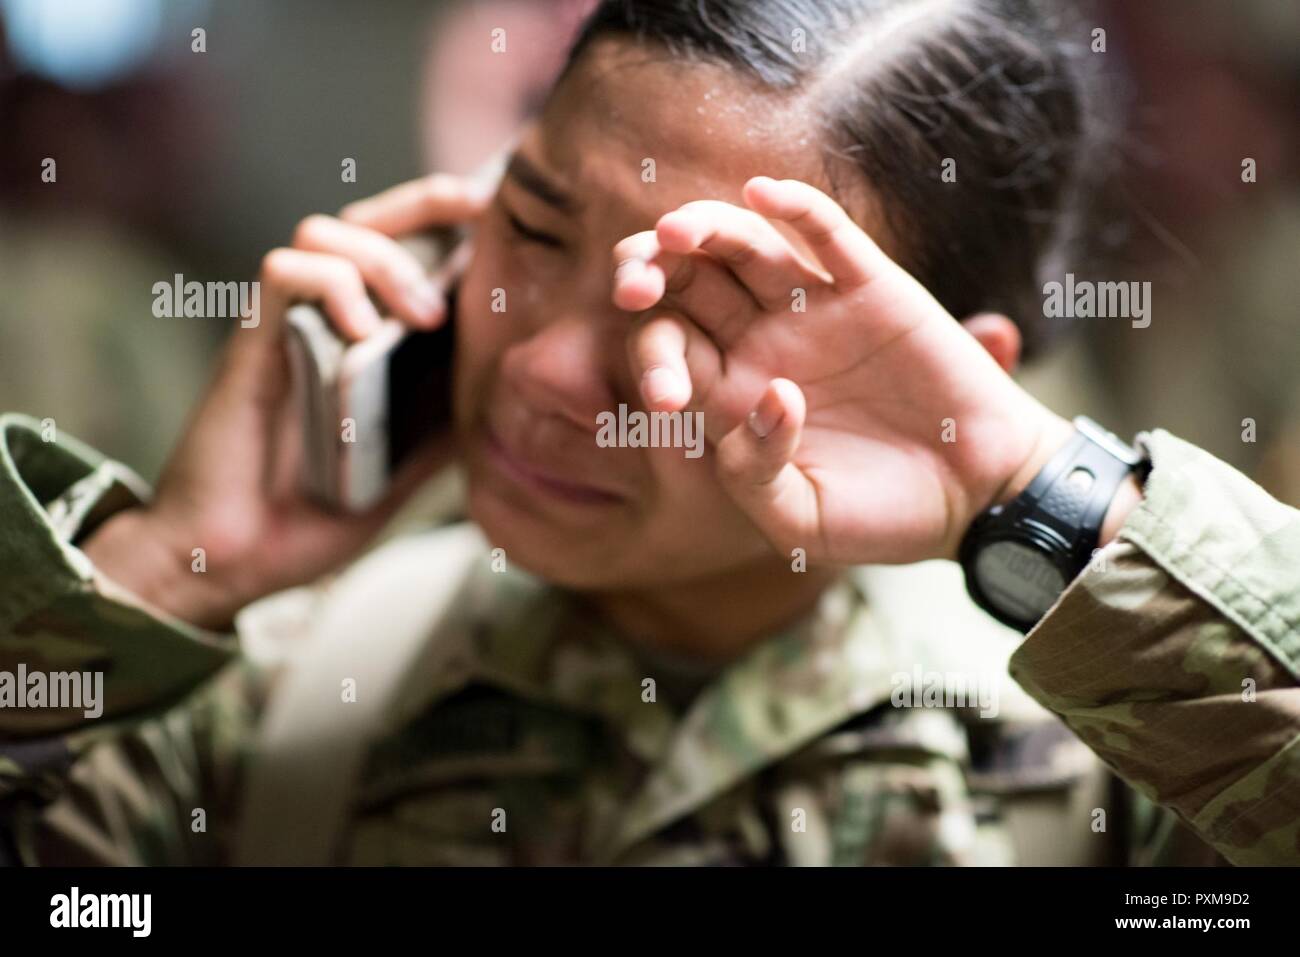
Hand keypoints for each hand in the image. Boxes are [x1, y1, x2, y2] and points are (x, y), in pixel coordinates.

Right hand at [84, 173, 493, 628]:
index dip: (448, 218)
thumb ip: (448, 425)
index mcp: (365, 339)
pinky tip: (362, 333)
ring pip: (324, 229)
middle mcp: (325, 320)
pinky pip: (283, 272)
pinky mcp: (251, 343)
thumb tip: (509, 396)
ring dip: (385, 258)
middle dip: (426, 203)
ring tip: (424, 318)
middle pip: (368, 217)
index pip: (403, 247)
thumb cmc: (315, 512)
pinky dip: (332, 285)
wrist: (239, 559)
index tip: (497, 215)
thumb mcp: (408, 469)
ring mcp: (287, 327)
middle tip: (477, 219)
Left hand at [613, 176, 1076, 565]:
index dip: (649, 354)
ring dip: (707, 232)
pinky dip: (797, 208)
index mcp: (731, 397)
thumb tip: (768, 397)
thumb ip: (757, 475)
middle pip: (690, 287)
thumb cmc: (881, 518)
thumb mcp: (802, 520)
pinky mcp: (872, 287)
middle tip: (631, 280)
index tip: (655, 388)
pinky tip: (763, 194)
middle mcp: (763, 342)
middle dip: (653, 275)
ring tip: (675, 233)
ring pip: (746, 249)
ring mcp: (814, 309)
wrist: (975, 497)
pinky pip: (827, 234)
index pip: (669, 352)